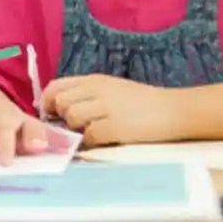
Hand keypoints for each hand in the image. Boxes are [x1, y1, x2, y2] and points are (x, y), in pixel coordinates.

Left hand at [42, 74, 178, 146]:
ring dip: (77, 129)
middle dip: (62, 117)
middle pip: (61, 103)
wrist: (175, 109)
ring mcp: (107, 108)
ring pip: (72, 118)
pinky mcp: (116, 127)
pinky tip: (103, 140)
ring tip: (92, 132)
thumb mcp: (112, 88)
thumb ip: (88, 94)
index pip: (56, 86)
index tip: (52, 113)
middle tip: (75, 126)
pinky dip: (91, 141)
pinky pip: (90, 135)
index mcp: (95, 80)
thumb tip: (60, 108)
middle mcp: (98, 90)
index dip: (48, 101)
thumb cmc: (143, 102)